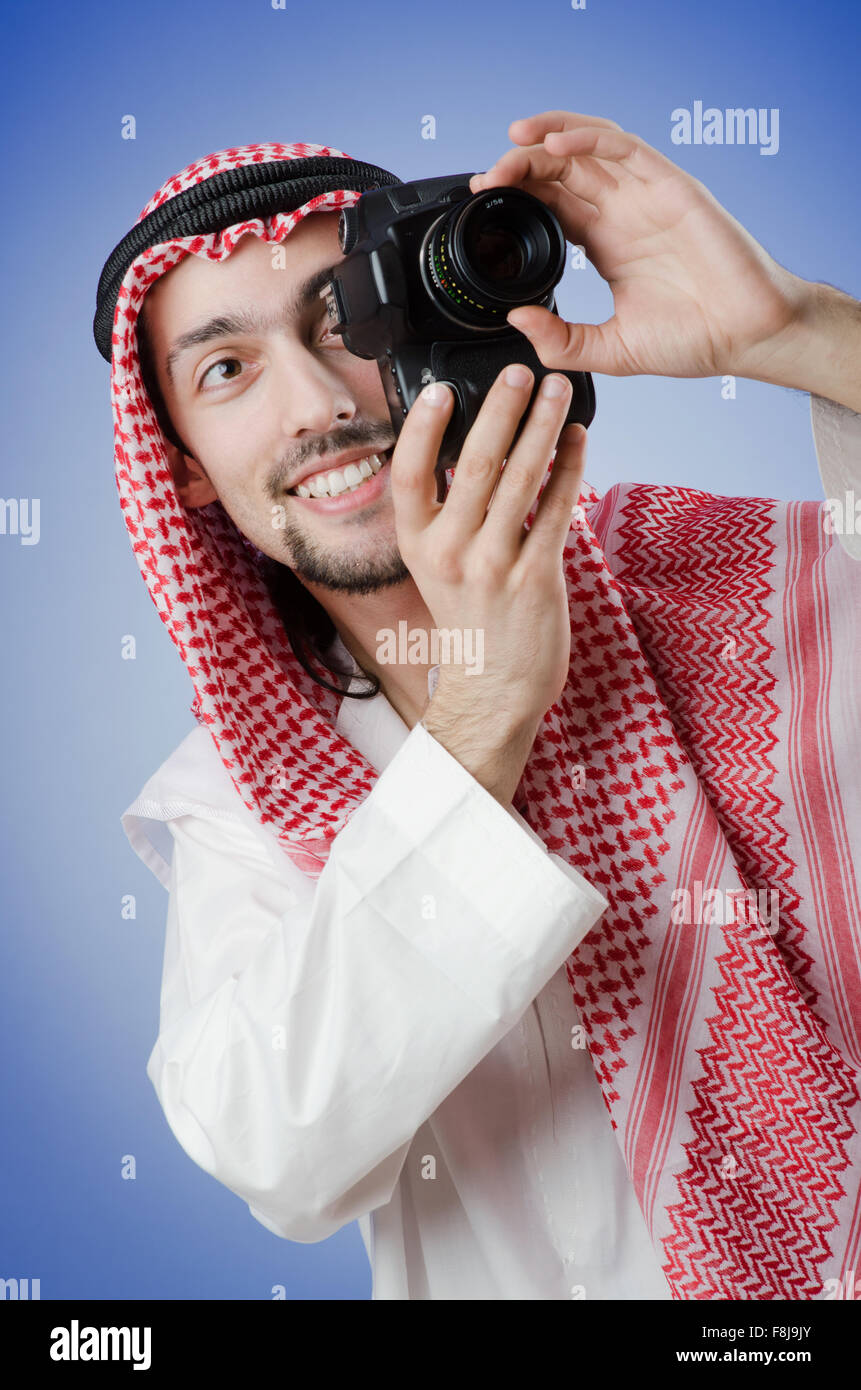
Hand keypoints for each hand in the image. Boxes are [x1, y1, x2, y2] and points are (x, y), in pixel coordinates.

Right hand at [390, 365, 586, 751]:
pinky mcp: (537, 577)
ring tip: (559, 390)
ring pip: (521, 479)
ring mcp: (495, 566)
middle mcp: (451, 552)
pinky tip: (579, 439)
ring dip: (543, 427)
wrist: (495, 689)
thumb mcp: (439, 569)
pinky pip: (557, 509)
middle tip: (520, 371)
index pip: (409, 475)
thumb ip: (448, 515)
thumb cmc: (471, 623)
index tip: (440, 389)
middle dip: (501, 409)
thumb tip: (472, 447)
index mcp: (419, 546)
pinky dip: (570, 468)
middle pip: (475, 464)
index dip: (422, 429)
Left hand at [469, 110, 809, 383]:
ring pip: (588, 148)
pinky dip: (587, 138)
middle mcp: (623, 213)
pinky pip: (624, 147)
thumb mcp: (610, 350)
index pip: (553, 204)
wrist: (747, 337)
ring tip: (511, 144)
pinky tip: (555, 143)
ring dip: (546, 139)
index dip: (518, 196)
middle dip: (521, 166)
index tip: (485, 202)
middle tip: (489, 179)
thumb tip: (516, 321)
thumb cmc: (693, 340)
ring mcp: (646, 196)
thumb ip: (562, 341)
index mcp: (607, 244)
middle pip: (563, 171)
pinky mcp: (671, 186)